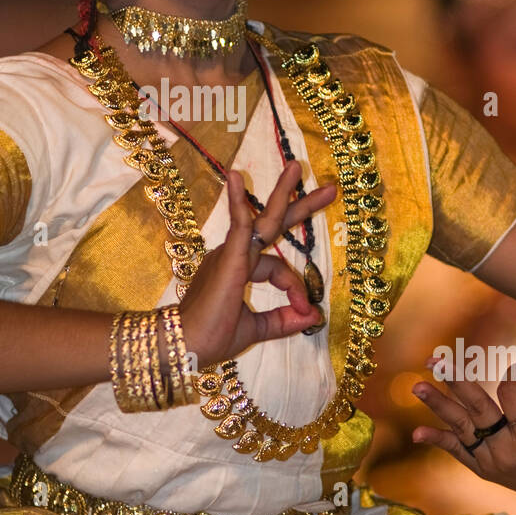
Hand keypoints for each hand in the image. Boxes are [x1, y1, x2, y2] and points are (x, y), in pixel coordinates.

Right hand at [179, 160, 336, 368]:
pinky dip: (240, 204)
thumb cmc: (211, 337)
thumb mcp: (256, 329)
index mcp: (241, 268)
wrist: (185, 346)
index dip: (296, 288)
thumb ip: (283, 321)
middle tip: (330, 188)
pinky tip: (236, 177)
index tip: (307, 312)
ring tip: (297, 168)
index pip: (278, 269)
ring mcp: (231, 253)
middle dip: (301, 205)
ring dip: (283, 194)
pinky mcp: (228, 258)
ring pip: (262, 219)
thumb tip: (313, 316)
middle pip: (273, 224)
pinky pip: (238, 226)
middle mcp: (236, 255)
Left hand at [410, 347, 515, 504]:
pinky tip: (416, 433)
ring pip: (461, 429)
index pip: (510, 392)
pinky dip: (438, 441)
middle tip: (433, 361)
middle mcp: (509, 451)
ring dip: (437, 406)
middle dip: (454, 382)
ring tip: (416, 386)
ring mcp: (493, 464)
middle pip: (477, 409)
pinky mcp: (485, 471)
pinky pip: (459, 453)